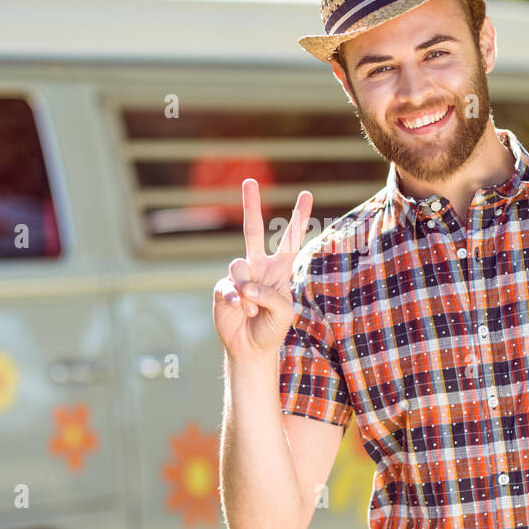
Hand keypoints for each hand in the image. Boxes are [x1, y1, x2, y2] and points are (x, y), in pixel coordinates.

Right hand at [213, 179, 312, 362]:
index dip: (298, 217)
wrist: (251, 347)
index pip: (289, 239)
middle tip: (249, 180)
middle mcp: (259, 267)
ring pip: (238, 266)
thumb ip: (270, 296)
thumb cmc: (272, 328)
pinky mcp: (222, 288)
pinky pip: (227, 287)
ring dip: (247, 293)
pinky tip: (238, 310)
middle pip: (253, 230)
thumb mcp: (284, 312)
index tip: (306, 194)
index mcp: (279, 268)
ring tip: (252, 311)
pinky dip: (235, 301)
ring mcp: (239, 276)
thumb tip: (244, 286)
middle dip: (250, 205)